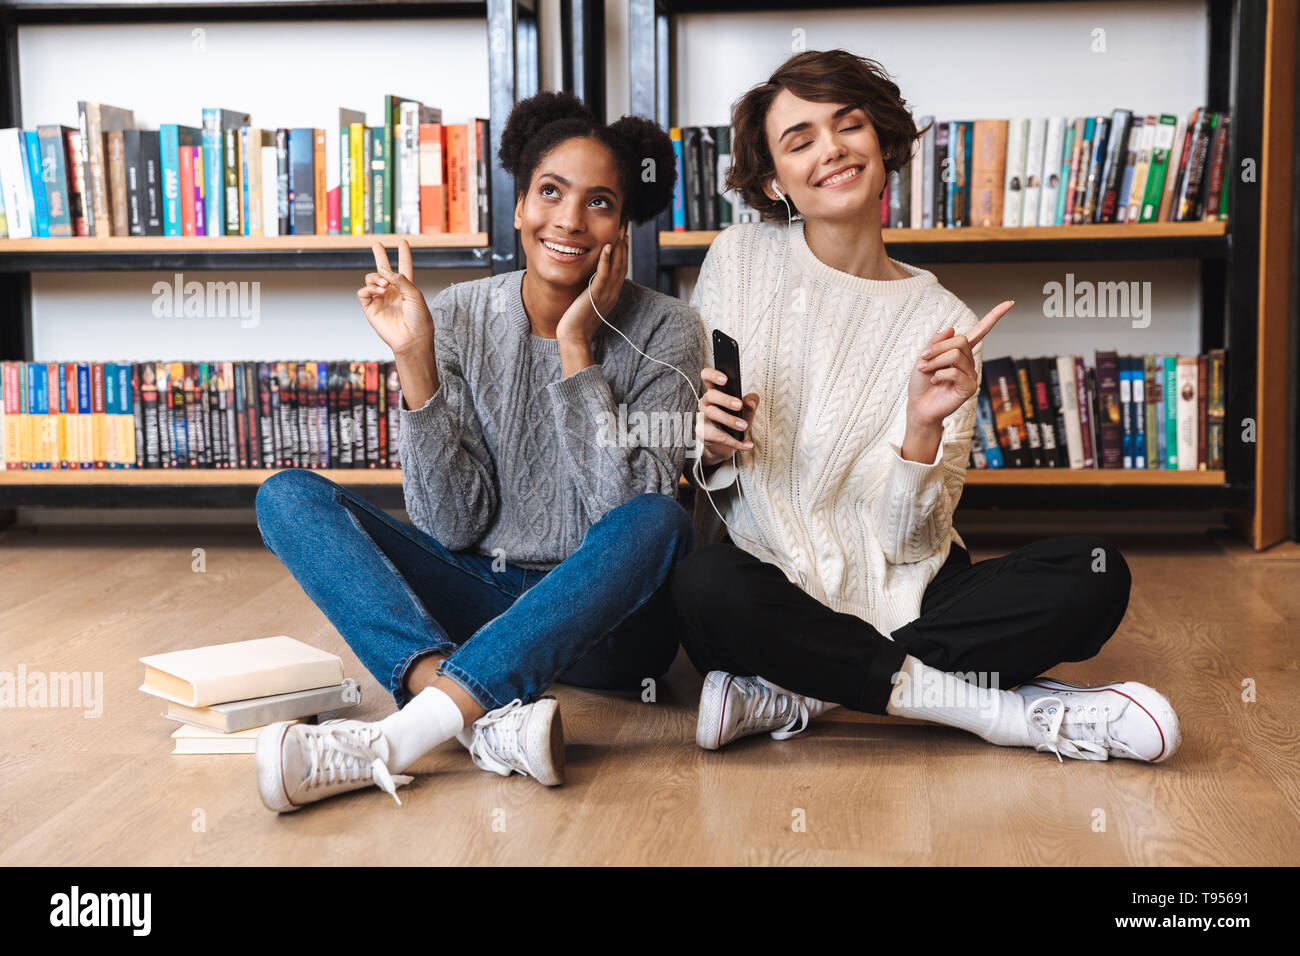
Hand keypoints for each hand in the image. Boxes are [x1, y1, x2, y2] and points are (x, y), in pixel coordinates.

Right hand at [358, 239, 434, 357]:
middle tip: (377, 244)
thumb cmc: (419, 319)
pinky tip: (379, 291)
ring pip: (371, 278)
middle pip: (384, 270)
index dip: (404, 254)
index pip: (404, 267)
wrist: (412, 339)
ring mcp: (381, 299)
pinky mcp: (371, 308)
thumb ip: (401, 279)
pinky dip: (369, 288)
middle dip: (380, 256)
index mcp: (407, 288)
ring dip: (377, 277)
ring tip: (385, 285)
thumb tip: (384, 270)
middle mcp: (393, 292)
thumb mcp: (415, 294)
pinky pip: (363, 292)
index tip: (403, 242)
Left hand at [555, 225, 628, 346]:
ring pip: (617, 267)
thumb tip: (590, 277)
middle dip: (624, 245)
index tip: (622, 235)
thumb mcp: (587, 300)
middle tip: (624, 227)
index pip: (621, 268)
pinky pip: (604, 275)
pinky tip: (606, 246)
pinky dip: (606, 260)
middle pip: (623, 264)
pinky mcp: (596, 295)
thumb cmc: (576, 321)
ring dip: (618, 248)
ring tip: (619, 231)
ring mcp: (606, 294)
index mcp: (611, 294)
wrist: (573, 337)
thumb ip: (592, 288)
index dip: (623, 251)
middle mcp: (612, 293)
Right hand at [695, 367, 758, 466]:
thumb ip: (750, 404)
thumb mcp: (745, 412)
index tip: (725, 379)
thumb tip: (751, 401)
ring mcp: (702, 418)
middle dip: (724, 399)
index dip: (713, 375)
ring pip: (712, 414)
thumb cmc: (733, 424)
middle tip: (738, 405)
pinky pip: (718, 436)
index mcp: (715, 393)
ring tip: (744, 426)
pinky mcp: (704, 433)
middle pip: (710, 395)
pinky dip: (735, 442)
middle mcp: (705, 403)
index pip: (707, 377)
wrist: (724, 446)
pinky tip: (747, 444)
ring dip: (730, 420)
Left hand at [906, 300, 1013, 429]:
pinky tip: (935, 382)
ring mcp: (971, 374)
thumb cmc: (921, 383)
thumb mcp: (924, 357)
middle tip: (923, 360)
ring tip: (926, 371)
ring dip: (935, 362)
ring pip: (955, 355)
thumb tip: (950, 329)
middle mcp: (969, 362)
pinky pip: (955, 372)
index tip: (1009, 303)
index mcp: (960, 352)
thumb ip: (936, 342)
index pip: (980, 331)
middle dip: (937, 348)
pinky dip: (939, 375)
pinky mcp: (969, 387)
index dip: (994, 317)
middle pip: (959, 341)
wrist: (918, 406)